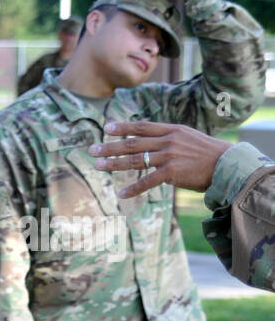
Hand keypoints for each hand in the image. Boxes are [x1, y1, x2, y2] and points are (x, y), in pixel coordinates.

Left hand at [90, 121, 228, 197]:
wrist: (227, 165)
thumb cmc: (206, 153)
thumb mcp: (187, 137)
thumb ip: (168, 138)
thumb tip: (148, 142)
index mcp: (172, 130)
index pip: (142, 126)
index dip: (123, 127)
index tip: (107, 128)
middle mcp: (168, 141)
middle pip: (133, 143)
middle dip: (110, 147)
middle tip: (92, 150)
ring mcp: (169, 156)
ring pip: (136, 160)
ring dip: (114, 164)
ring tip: (98, 166)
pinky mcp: (172, 173)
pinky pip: (147, 182)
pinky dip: (133, 189)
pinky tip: (121, 194)